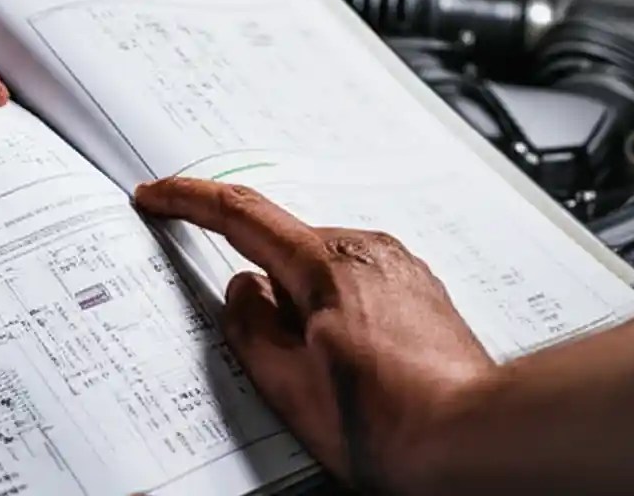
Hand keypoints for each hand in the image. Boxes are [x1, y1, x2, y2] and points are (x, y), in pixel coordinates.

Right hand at [134, 177, 496, 493]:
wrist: (477, 438)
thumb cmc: (394, 422)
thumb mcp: (288, 385)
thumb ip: (247, 327)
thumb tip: (242, 290)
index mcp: (325, 265)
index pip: (240, 216)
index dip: (187, 201)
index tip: (156, 196)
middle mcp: (366, 251)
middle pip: (281, 254)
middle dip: (263, 299)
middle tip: (280, 366)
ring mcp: (398, 268)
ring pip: (318, 276)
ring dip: (304, 314)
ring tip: (333, 383)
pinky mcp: (418, 290)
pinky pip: (354, 289)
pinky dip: (336, 318)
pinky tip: (356, 371)